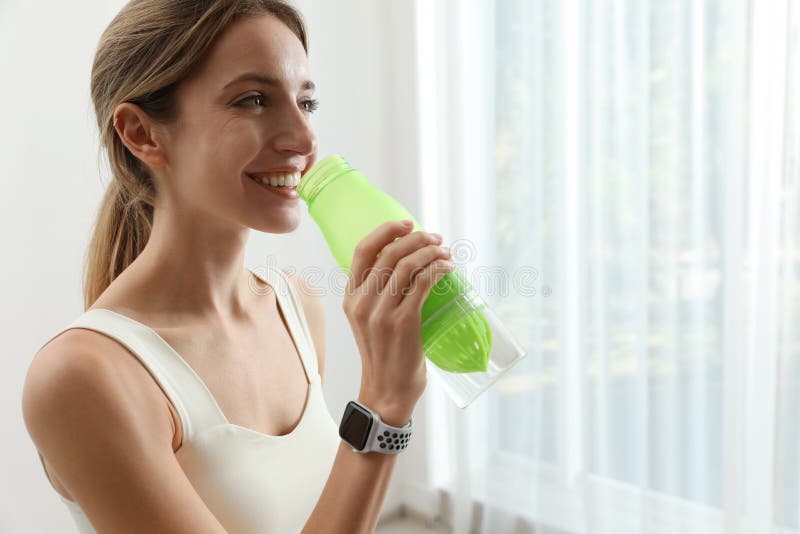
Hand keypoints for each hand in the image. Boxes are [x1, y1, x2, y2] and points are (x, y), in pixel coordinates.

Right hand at [343, 220, 454, 424]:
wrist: (387, 391)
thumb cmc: (384, 355)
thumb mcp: (368, 321)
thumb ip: (377, 295)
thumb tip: (407, 264)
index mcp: (350, 298)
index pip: (362, 251)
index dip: (386, 231)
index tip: (407, 223)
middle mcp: (362, 302)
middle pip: (390, 253)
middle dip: (417, 238)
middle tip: (436, 239)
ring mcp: (381, 313)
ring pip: (408, 265)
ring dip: (432, 252)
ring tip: (447, 253)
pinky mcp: (404, 322)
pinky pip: (424, 283)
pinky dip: (439, 270)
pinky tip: (449, 269)